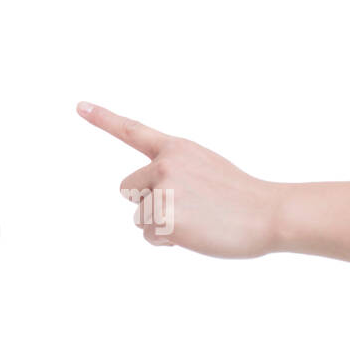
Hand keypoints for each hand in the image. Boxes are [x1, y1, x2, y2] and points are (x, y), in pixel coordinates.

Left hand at [76, 102, 282, 258]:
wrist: (270, 214)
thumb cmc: (239, 195)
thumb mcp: (204, 166)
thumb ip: (173, 169)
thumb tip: (146, 196)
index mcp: (175, 148)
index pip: (132, 130)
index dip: (103, 118)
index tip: (79, 105)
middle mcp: (165, 165)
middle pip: (128, 190)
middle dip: (148, 202)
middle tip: (188, 206)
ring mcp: (165, 191)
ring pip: (139, 216)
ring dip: (161, 225)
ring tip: (197, 220)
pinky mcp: (167, 219)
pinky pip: (149, 237)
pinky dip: (167, 242)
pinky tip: (194, 234)